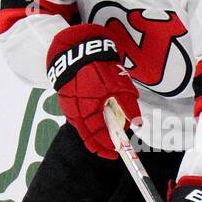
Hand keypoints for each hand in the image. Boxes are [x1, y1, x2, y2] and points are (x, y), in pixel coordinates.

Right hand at [46, 23, 140, 158]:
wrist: (76, 49)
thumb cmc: (98, 67)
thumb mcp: (120, 86)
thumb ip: (129, 107)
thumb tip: (136, 123)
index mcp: (88, 110)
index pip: (97, 137)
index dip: (107, 147)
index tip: (116, 152)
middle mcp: (75, 112)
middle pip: (87, 136)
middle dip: (100, 144)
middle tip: (111, 148)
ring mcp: (68, 106)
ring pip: (81, 127)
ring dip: (93, 132)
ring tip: (107, 130)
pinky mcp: (65, 99)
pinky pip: (76, 116)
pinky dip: (87, 121)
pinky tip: (96, 117)